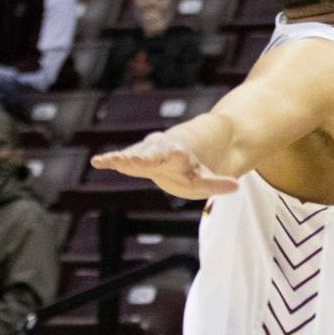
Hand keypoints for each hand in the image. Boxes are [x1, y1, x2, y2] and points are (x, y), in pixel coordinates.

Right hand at [90, 132, 237, 200]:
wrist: (182, 149)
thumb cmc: (192, 166)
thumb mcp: (205, 177)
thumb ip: (218, 183)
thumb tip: (235, 186)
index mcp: (177, 152)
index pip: (173, 155)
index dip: (170, 155)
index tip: (167, 154)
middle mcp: (159, 149)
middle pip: (148, 154)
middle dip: (139, 157)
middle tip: (128, 158)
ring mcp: (144, 153)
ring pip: (133, 155)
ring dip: (123, 158)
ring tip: (109, 159)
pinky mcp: (134, 159)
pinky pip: (122, 160)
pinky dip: (111, 160)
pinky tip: (97, 160)